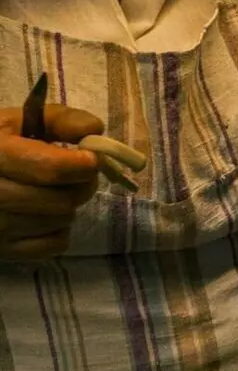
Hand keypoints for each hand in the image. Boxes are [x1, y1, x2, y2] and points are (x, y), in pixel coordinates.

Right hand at [0, 104, 103, 260]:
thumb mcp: (16, 123)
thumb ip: (57, 120)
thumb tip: (94, 128)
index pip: (52, 169)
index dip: (83, 165)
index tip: (90, 158)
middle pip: (62, 200)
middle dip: (80, 186)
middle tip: (76, 175)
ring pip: (62, 221)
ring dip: (67, 206)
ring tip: (52, 192)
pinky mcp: (3, 250)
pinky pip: (55, 244)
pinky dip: (58, 230)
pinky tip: (42, 214)